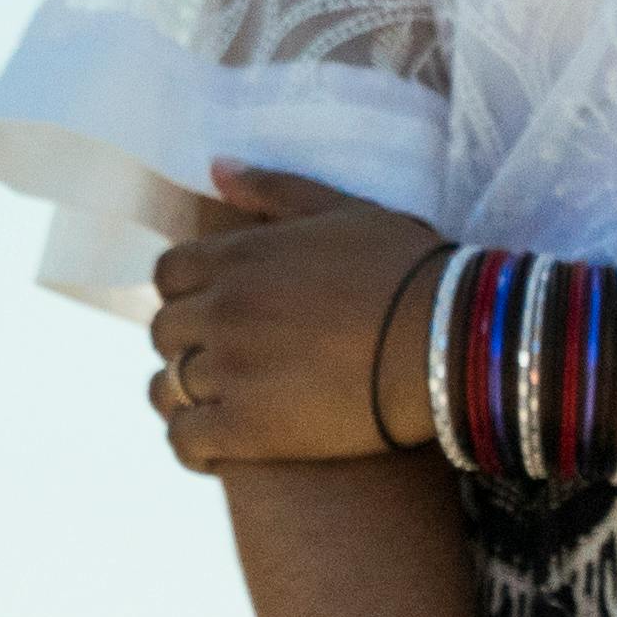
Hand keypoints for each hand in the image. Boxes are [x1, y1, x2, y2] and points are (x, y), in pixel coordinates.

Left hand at [152, 168, 442, 472]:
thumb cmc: (409, 269)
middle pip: (164, 331)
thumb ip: (275, 189)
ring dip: (186, 395)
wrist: (452, 340)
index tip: (217, 307)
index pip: (169, 274)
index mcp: (239, 257)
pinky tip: (219, 450)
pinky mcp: (247, 429)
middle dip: (189, 342)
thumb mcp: (346, 211)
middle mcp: (222, 311)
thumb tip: (216, 167)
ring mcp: (230, 371)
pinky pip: (185, 442)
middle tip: (229, 357)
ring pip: (166, 388)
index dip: (188, 293)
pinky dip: (193, 447)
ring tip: (221, 405)